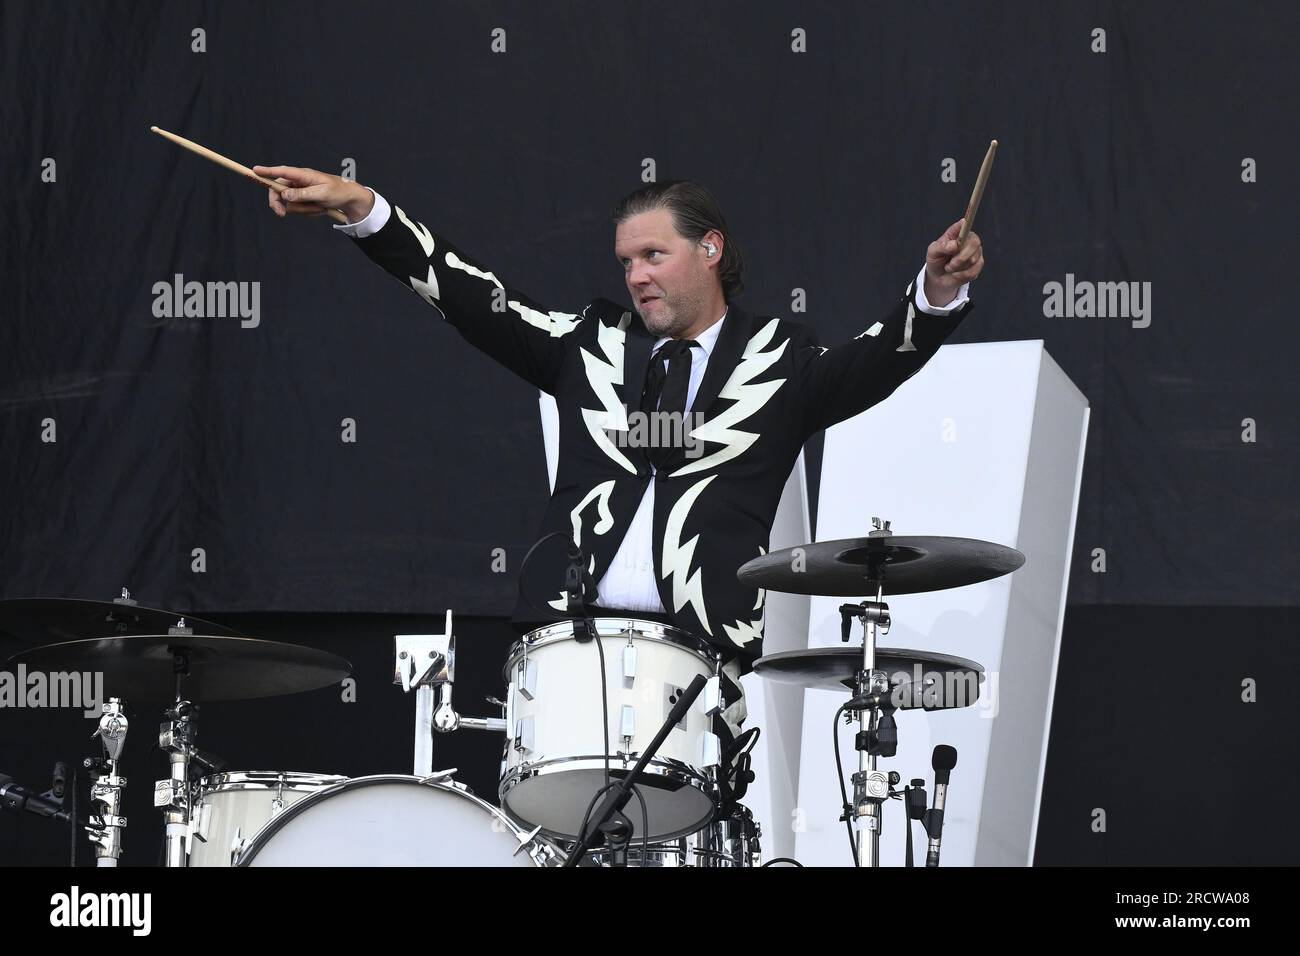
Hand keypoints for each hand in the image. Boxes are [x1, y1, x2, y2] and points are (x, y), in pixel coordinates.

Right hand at [252, 165, 373, 221]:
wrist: (350, 200)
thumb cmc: (338, 192)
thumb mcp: (322, 194)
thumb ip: (302, 194)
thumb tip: (285, 195)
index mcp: (303, 175)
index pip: (282, 172)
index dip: (267, 172)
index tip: (254, 171)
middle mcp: (299, 181)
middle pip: (279, 191)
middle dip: (279, 203)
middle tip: (280, 214)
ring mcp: (301, 191)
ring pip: (289, 203)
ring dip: (303, 209)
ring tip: (320, 207)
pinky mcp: (304, 200)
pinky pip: (299, 209)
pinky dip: (308, 212)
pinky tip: (320, 209)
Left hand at [924, 218, 983, 306]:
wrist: (939, 277)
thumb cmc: (936, 260)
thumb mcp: (933, 252)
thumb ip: (941, 247)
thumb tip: (954, 245)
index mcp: (958, 233)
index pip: (965, 225)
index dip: (966, 225)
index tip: (964, 222)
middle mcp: (970, 240)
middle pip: (974, 243)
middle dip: (960, 257)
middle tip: (950, 264)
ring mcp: (976, 252)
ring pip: (973, 260)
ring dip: (957, 268)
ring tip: (949, 268)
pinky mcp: (978, 265)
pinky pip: (973, 271)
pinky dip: (961, 275)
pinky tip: (955, 274)